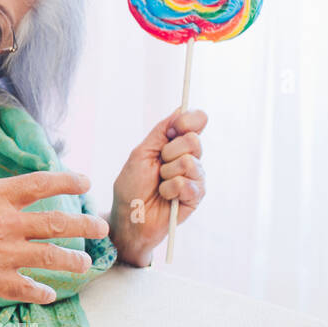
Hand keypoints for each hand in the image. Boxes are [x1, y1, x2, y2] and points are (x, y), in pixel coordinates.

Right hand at [0, 159, 109, 304]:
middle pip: (57, 222)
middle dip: (84, 224)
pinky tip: (48, 295)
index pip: (41, 184)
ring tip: (85, 263)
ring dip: (73, 260)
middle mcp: (6, 224)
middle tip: (100, 227)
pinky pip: (27, 289)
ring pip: (51, 257)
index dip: (67, 181)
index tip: (84, 181)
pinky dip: (40, 293)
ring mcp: (3, 255)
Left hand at [110, 108, 207, 265]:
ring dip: (167, 175)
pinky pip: (188, 184)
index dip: (190, 120)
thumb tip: (181, 109)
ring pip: (190, 163)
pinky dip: (171, 190)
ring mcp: (195, 177)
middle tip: (158, 168)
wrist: (130, 217)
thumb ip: (161, 132)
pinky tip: (166, 197)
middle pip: (193, 141)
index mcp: (174, 144)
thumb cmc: (131, 186)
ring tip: (160, 186)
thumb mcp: (141, 154)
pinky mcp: (197, 196)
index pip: (195, 122)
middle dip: (169, 153)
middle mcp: (189, 158)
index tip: (178, 126)